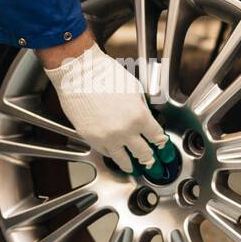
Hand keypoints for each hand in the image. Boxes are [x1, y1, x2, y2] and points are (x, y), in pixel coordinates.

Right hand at [44, 44, 168, 172]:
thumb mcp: (134, 88)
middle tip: (152, 162)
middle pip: (144, 153)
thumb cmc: (105, 75)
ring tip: (132, 167)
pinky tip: (115, 155)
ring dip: (130, 164)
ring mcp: (107, 137)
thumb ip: (141, 107)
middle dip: (149, 158)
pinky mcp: (91, 138)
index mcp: (139, 116)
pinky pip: (105, 152)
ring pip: (123, 160)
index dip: (161, 143)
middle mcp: (125, 131)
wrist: (79, 74)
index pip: (157, 137)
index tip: (162, 146)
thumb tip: (145, 119)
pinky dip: (111, 154)